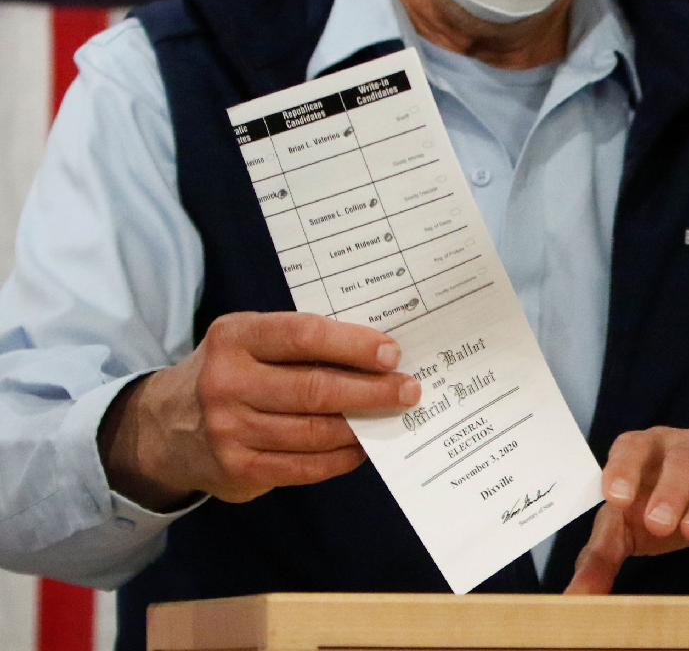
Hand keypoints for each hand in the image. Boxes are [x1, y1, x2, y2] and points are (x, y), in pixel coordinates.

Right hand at [98, 312, 419, 507]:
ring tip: (393, 417)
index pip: (303, 335)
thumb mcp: (249, 341)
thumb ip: (299, 343)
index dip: (353, 344)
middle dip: (371, 391)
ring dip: (362, 426)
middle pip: (315, 389)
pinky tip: (362, 447)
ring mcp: (229, 431)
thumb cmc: (230, 372)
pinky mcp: (238, 470)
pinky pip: (304, 466)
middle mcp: (227, 383)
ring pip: (314, 431)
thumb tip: (377, 354)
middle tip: (408, 390)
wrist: (162, 428)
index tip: (392, 353)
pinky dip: (341, 458)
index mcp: (235, 338)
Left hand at [565, 427, 688, 594]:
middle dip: (669, 489)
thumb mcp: (634, 524)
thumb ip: (603, 556)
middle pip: (681, 459)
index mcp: (652, 450)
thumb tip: (572, 600)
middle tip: (658, 524)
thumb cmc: (670, 501)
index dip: (623, 468)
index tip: (614, 497)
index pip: (633, 446)